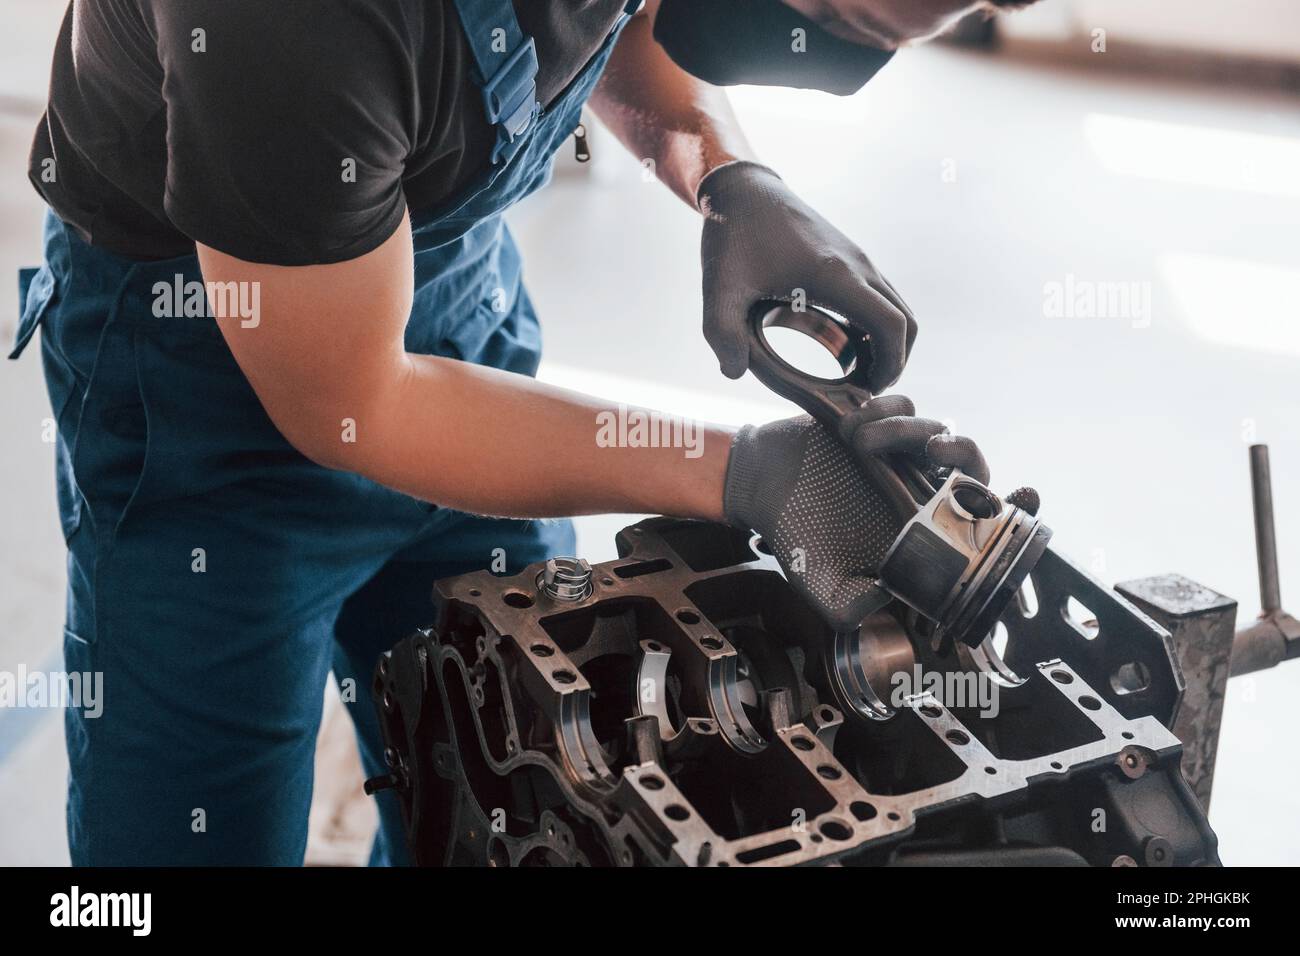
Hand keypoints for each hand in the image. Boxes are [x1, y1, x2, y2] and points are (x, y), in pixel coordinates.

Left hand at [698, 161, 914, 391]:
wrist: (743, 190)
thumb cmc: (733, 237)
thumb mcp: (719, 288)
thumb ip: (722, 333)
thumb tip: (734, 373)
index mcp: (836, 275)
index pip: (892, 326)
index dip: (891, 365)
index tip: (868, 391)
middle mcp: (858, 265)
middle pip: (907, 321)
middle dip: (894, 360)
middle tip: (863, 389)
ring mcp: (859, 259)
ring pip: (897, 308)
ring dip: (887, 343)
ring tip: (855, 373)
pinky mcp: (851, 257)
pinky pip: (881, 297)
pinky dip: (876, 325)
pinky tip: (843, 344)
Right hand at [721, 401, 986, 630]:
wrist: (758, 482)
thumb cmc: (791, 533)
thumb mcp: (815, 582)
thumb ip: (847, 606)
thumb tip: (889, 596)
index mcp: (915, 526)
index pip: (975, 518)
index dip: (1008, 507)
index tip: (1024, 492)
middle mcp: (916, 486)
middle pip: (972, 465)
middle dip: (964, 453)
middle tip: (934, 452)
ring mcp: (900, 450)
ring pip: (936, 429)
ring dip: (904, 430)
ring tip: (857, 444)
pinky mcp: (879, 418)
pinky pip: (903, 403)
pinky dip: (884, 408)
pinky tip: (849, 427)